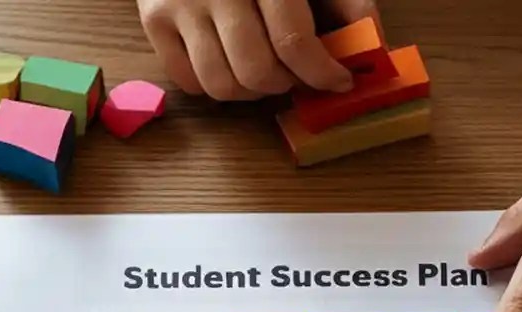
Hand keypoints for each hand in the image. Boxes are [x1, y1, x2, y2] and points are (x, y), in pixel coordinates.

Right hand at [138, 0, 379, 99]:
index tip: (339, 81)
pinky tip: (230, 64)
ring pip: (220, 84)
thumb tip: (369, 40)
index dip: (322, 72)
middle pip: (256, 71)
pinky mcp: (153, 18)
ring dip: (251, 93)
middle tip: (296, 74)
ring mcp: (179, 4)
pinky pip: (187, 81)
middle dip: (286, 84)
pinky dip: (214, 86)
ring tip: (264, 71)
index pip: (293, 42)